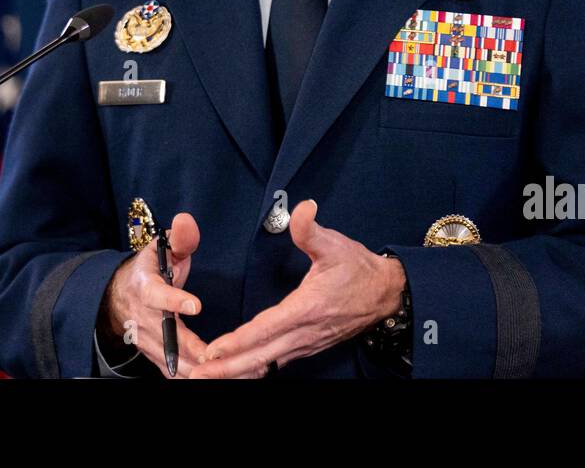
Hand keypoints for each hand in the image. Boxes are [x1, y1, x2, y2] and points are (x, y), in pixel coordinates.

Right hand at [101, 211, 207, 377]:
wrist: (120, 296)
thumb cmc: (151, 270)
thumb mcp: (162, 248)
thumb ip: (179, 239)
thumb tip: (186, 221)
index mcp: (146, 287)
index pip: (159, 295)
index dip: (175, 300)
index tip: (196, 305)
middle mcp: (144, 317)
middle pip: (168, 338)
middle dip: (191, 349)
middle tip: (216, 356)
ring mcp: (148, 340)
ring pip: (171, 360)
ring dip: (195, 368)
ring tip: (223, 372)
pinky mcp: (154, 356)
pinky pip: (172, 372)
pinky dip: (192, 377)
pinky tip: (215, 379)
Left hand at [190, 200, 403, 377]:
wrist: (386, 294)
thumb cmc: (358, 269)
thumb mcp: (336, 245)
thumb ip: (312, 230)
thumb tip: (302, 207)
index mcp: (307, 308)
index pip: (267, 328)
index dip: (239, 340)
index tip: (214, 349)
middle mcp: (304, 332)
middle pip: (261, 356)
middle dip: (228, 368)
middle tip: (199, 374)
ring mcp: (305, 344)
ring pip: (267, 364)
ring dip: (238, 373)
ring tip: (207, 378)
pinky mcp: (306, 346)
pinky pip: (275, 364)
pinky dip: (253, 370)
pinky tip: (236, 373)